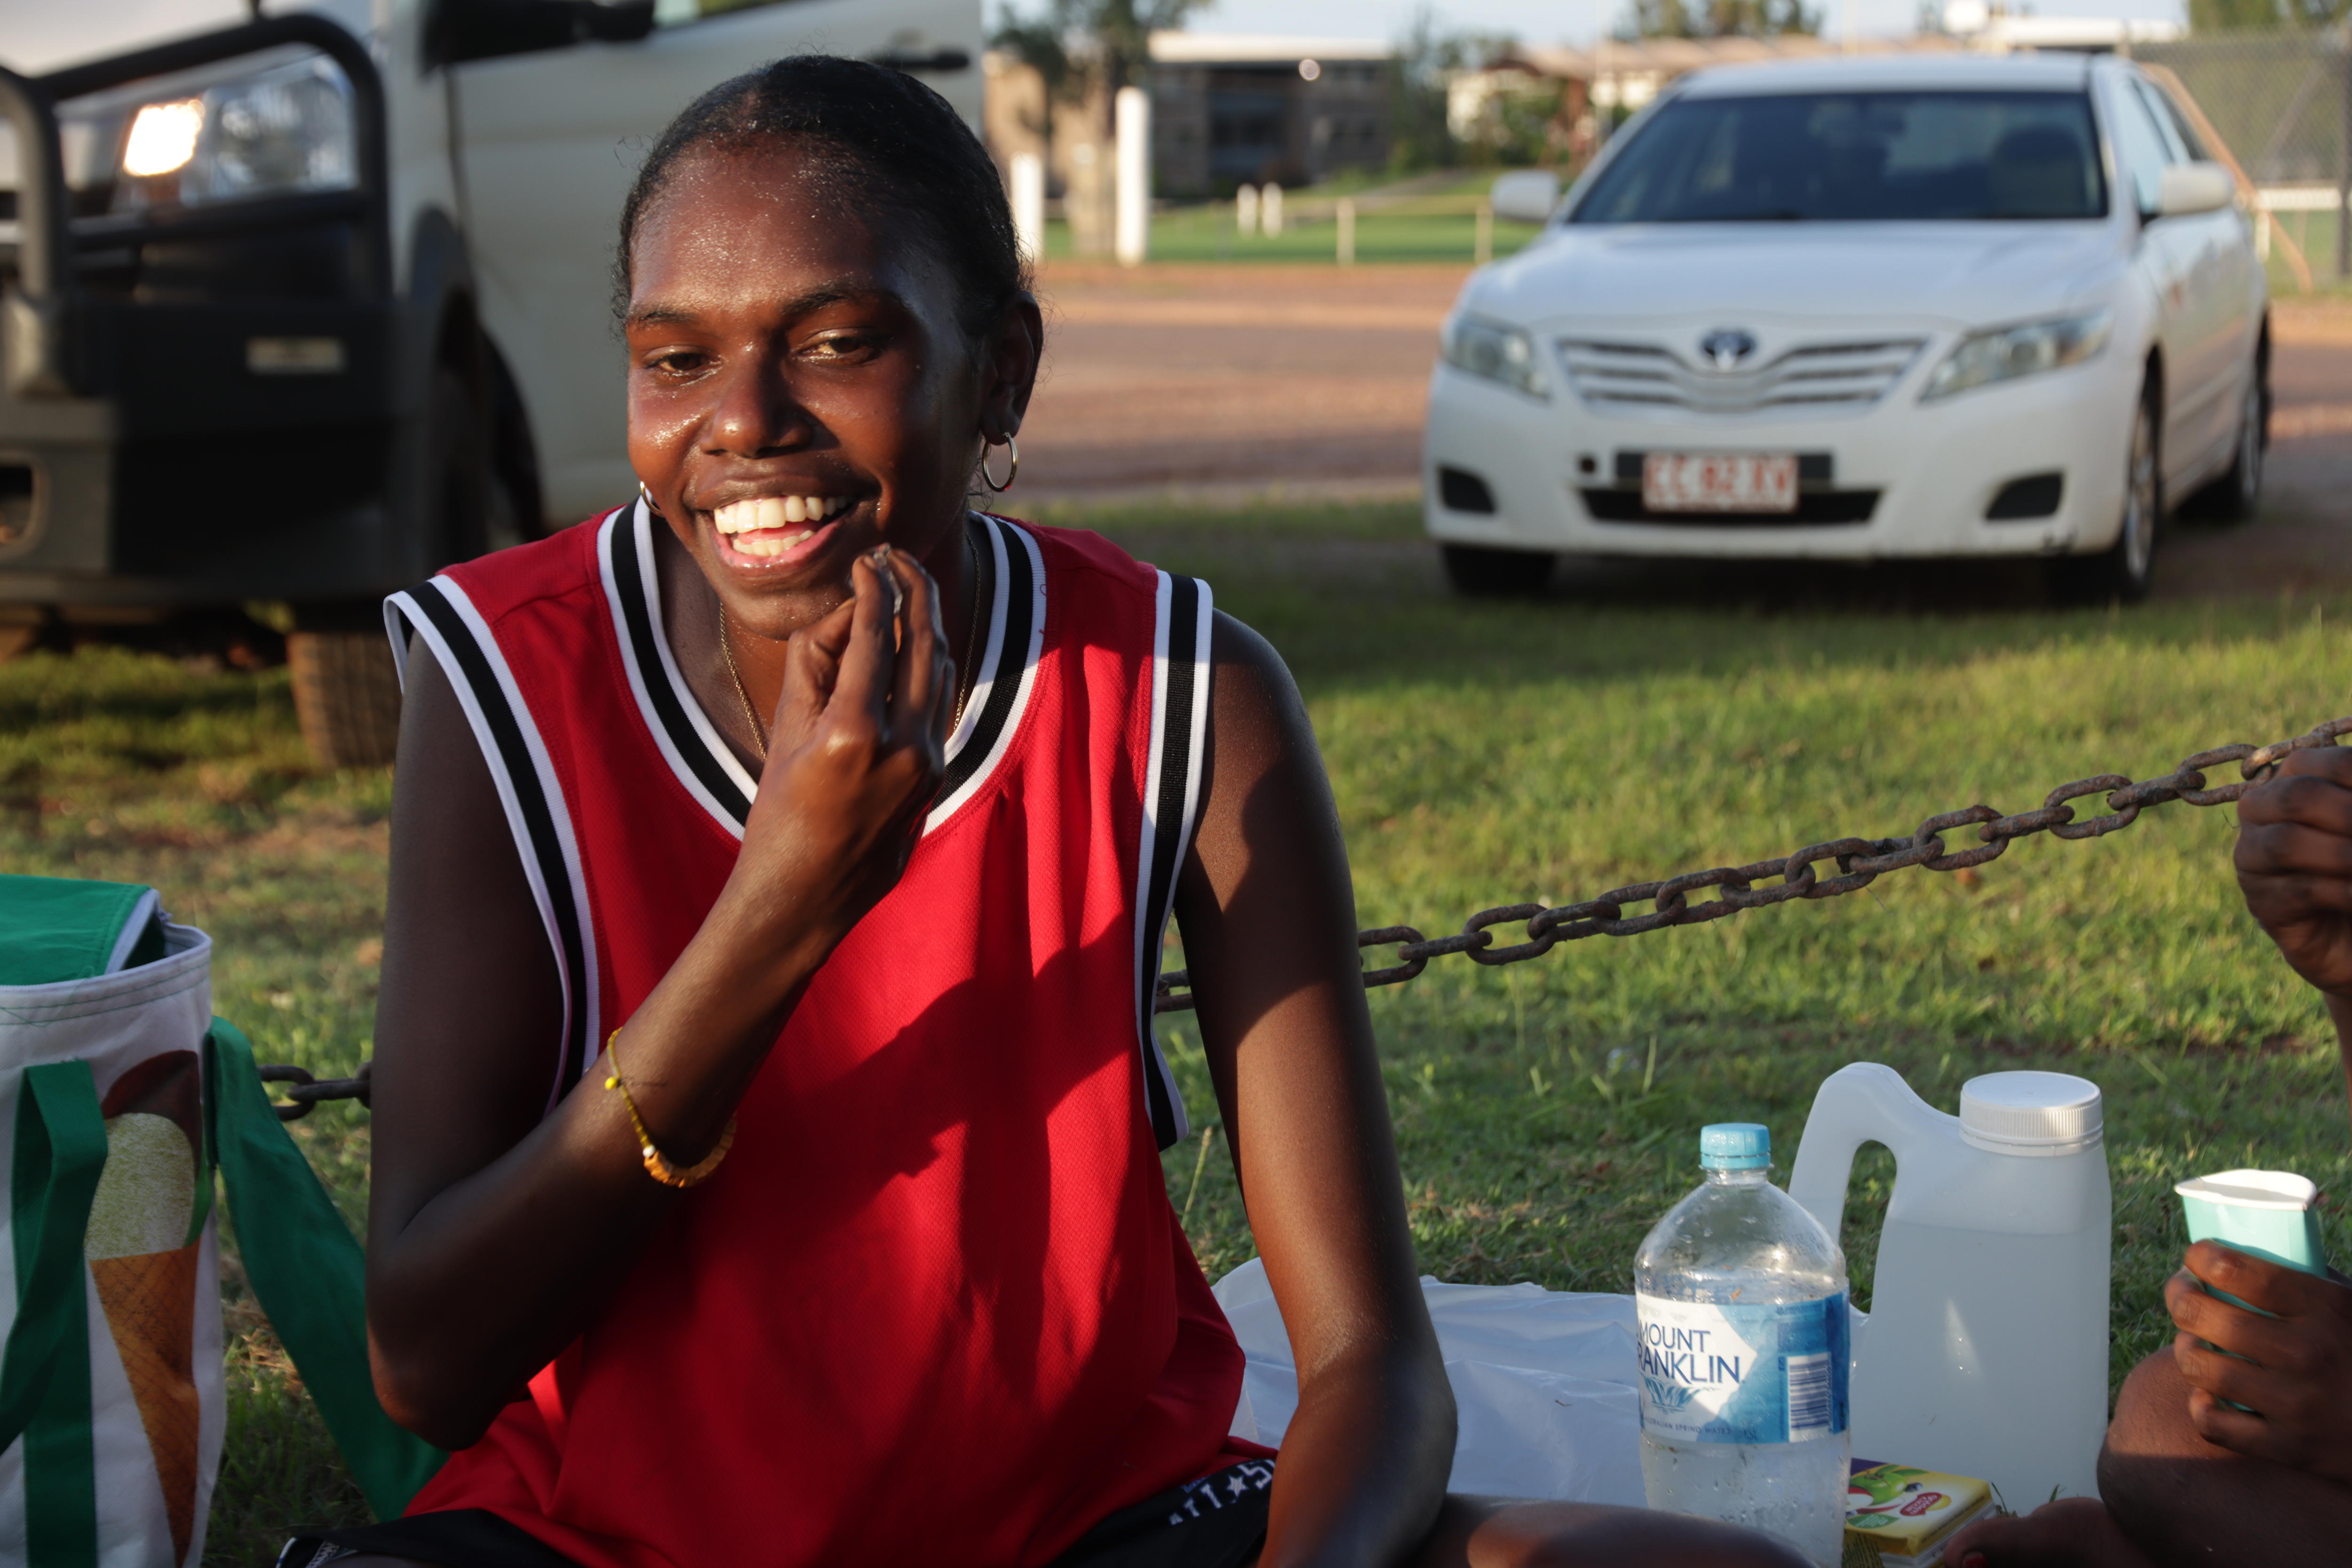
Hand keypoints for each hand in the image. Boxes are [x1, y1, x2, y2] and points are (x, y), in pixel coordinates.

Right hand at [726, 548, 953, 955]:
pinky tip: (912, 646)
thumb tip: (847, 610)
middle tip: (899, 557)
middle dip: (917, 590)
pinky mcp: (937, 777)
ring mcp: (927, 764)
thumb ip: (815, 664)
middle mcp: (902, 747)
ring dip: (928, 626)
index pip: (877, 635)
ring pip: (940, 673)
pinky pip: (937, 706)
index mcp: (853, 733)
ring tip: (908, 590)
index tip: (870, 559)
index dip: (875, 588)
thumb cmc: (778, 813)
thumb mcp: (785, 732)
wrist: (804, 895)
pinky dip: (927, 668)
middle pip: (926, 644)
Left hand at [2164, 1239, 2351, 1482]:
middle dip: (2179, 1296)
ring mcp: (2298, 1404)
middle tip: (2183, 1294)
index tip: (2197, 1258)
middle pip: (2204, 1314)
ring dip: (2185, 1348)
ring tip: (2194, 1341)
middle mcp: (2308, 1353)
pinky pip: (2213, 1422)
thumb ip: (2313, 1280)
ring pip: (2200, 1365)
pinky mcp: (2292, 1448)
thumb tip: (2252, 1246)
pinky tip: (2209, 1392)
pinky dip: (2201, 1405)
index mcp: (2327, 1308)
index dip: (2200, 1257)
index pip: (2235, 1270)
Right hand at [2235, 747, 2351, 998]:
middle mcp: (2261, 810)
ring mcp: (2253, 857)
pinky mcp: (2262, 904)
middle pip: (2296, 796)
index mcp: (2293, 778)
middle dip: (2348, 815)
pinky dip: (2343, 892)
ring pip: (2285, 844)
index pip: (2324, 762)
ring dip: (2344, 855)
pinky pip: (2298, 890)